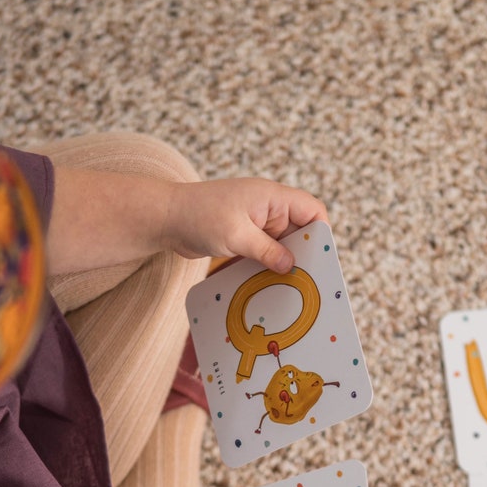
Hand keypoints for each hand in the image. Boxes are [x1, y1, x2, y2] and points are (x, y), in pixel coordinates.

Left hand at [162, 178, 328, 272]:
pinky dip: (268, 267)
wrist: (165, 219)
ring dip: (284, 265)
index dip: (320, 233)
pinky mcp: (244, 238)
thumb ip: (266, 250)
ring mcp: (256, 224)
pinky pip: (265, 254)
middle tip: (307, 281)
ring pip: (282, 246)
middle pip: (300, 232)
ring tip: (289, 289)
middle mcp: (268, 209)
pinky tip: (269, 285)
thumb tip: (290, 266)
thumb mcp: (236, 235)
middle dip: (304, 255)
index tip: (320, 259)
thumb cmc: (198, 216)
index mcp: (272, 197)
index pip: (312, 211)